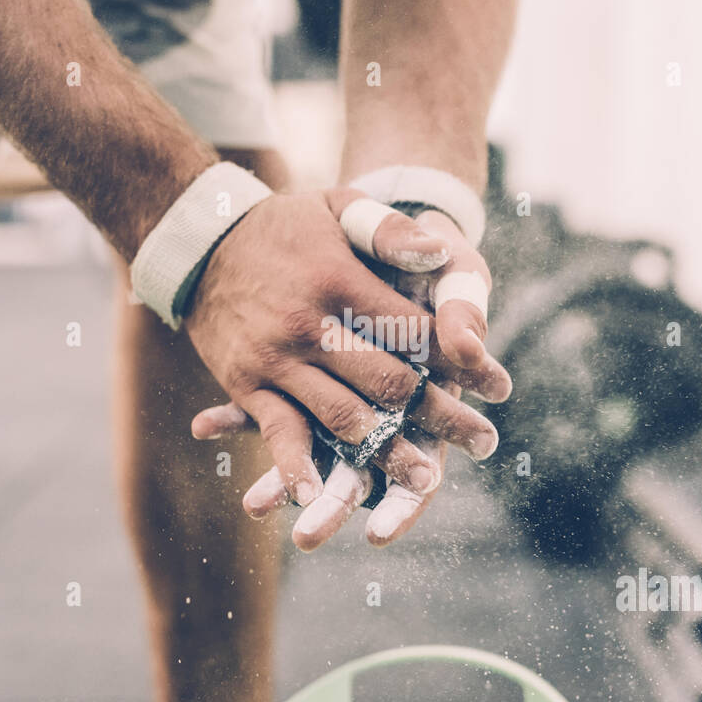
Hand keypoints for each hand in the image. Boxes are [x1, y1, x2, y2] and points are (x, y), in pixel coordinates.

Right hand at [183, 189, 509, 526]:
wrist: (200, 240)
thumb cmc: (286, 224)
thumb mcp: (339, 205)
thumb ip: (391, 230)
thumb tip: (441, 253)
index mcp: (340, 281)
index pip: (415, 330)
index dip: (464, 361)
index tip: (501, 389)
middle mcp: (309, 325)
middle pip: (389, 383)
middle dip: (441, 416)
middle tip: (484, 443)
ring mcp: (275, 359)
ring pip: (341, 418)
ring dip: (387, 453)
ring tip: (428, 480)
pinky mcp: (246, 384)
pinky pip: (276, 431)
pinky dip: (295, 466)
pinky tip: (318, 495)